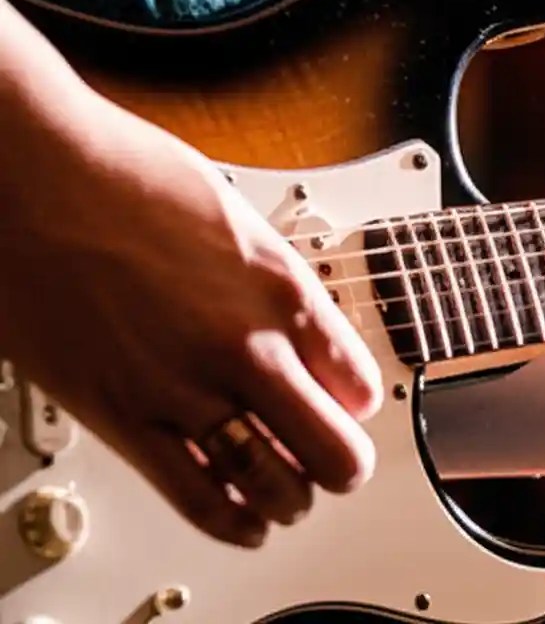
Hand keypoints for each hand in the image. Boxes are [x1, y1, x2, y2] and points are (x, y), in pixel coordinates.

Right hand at [0, 73, 381, 546]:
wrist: (31, 172)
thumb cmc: (122, 174)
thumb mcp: (234, 218)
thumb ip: (272, 283)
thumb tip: (296, 324)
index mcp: (284, 291)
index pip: (361, 383)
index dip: (358, 404)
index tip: (347, 406)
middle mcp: (247, 348)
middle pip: (335, 452)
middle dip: (342, 466)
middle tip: (333, 462)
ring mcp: (186, 388)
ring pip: (276, 487)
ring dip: (292, 499)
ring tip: (291, 494)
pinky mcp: (122, 416)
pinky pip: (198, 497)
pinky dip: (235, 523)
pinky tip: (247, 524)